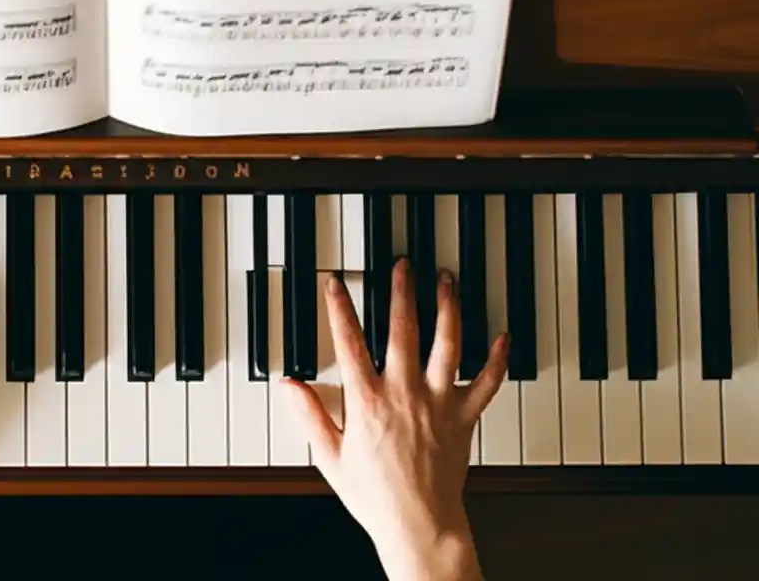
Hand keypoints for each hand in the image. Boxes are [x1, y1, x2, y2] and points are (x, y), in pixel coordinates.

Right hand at [281, 259, 507, 580]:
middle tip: (402, 265)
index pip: (349, 343)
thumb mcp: (329, 456)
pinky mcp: (464, 416)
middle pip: (403, 330)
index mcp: (368, 402)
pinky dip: (497, 359)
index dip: (339, 309)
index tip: (335, 284)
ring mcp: (438, 402)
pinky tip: (502, 336)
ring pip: (447, 344)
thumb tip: (287, 385)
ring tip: (446, 280)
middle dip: (402, 292)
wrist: (418, 523)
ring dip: (448, 307)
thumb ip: (308, 415)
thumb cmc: (375, 496)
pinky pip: (486, 382)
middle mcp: (404, 394)